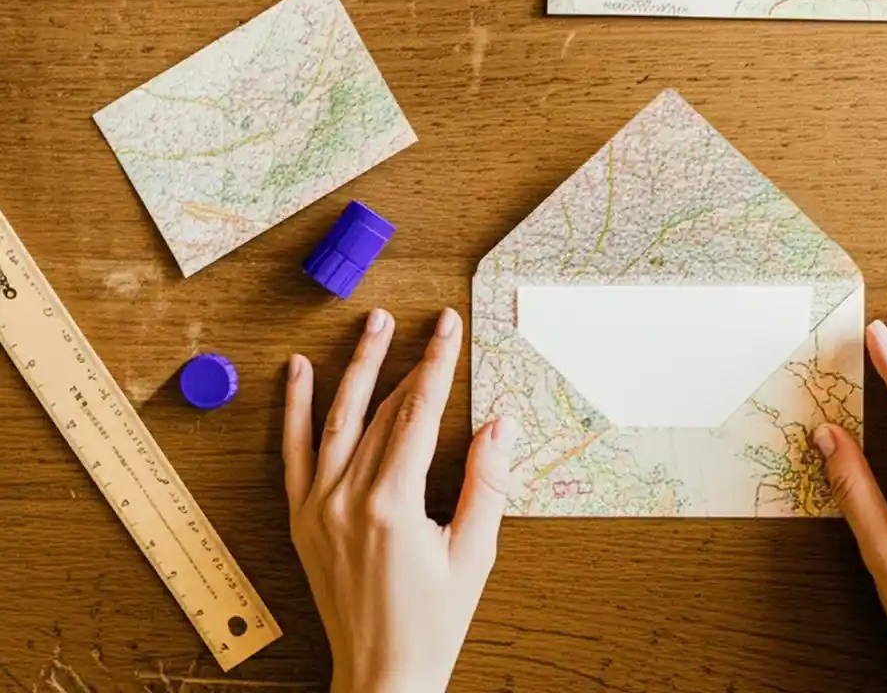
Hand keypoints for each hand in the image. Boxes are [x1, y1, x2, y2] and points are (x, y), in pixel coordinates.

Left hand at [283, 308, 515, 692]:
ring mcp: (318, 506)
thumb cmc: (433, 621)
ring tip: (371, 326)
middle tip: (424, 322)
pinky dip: (296, 410)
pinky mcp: (302, 518)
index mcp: (393, 505)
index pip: (418, 414)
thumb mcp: (474, 554)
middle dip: (407, 361)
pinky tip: (301, 373)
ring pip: (338, 420)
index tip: (448, 329)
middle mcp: (347, 498)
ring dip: (355, 368)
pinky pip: (294, 453)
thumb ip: (487, 485)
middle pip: (383, 411)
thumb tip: (498, 425)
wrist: (382, 673)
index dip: (437, 365)